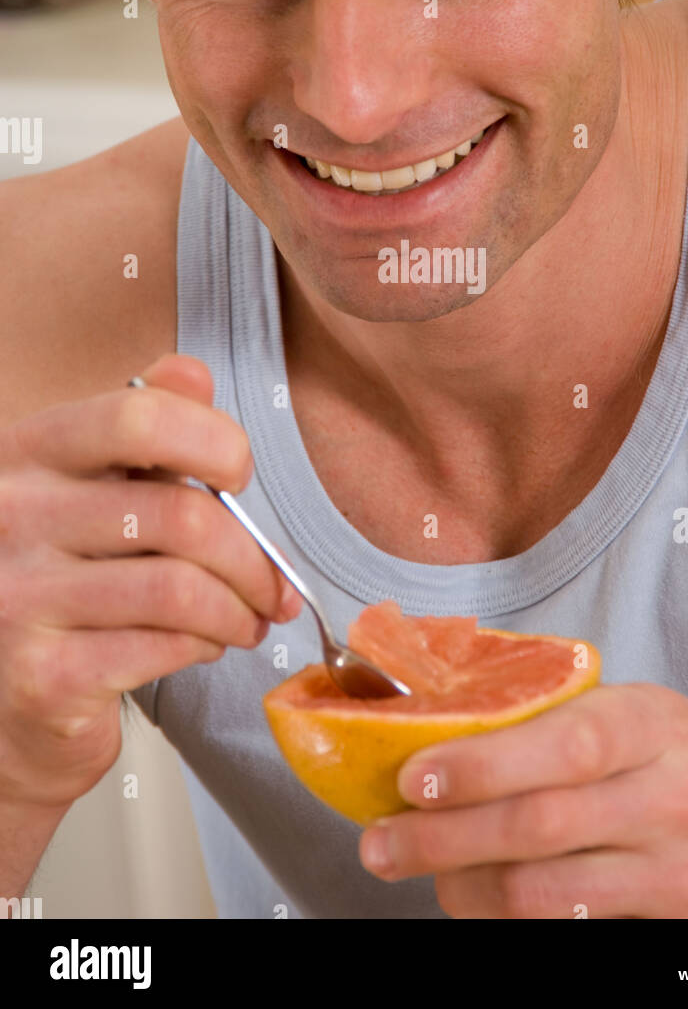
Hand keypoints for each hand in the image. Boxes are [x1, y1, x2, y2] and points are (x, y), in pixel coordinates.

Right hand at [0, 353, 300, 810]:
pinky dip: (206, 645)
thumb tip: (193, 373)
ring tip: (251, 618)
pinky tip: (206, 643)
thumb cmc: (57, 576)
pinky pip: (163, 647)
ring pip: (181, 589)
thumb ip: (139, 426)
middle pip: (180, 514)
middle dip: (252, 556)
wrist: (3, 700)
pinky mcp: (44, 676)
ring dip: (240, 608)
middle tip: (274, 584)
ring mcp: (20, 599)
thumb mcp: (86, 486)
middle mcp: (11, 517)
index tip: (238, 476)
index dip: (214, 440)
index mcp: (26, 453)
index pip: (137, 417)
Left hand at [358, 681, 687, 916]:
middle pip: (539, 826)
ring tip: (427, 877)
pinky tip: (483, 906)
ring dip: (468, 890)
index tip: (413, 778)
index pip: (561, 742)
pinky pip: (575, 934)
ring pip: (547, 894)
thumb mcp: (648, 718)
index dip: (481, 764)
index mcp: (650, 722)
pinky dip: (514, 924)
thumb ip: (565, 719)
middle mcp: (668, 794)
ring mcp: (676, 870)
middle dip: (444, 840)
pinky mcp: (674, 927)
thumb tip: (445, 721)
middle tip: (382, 844)